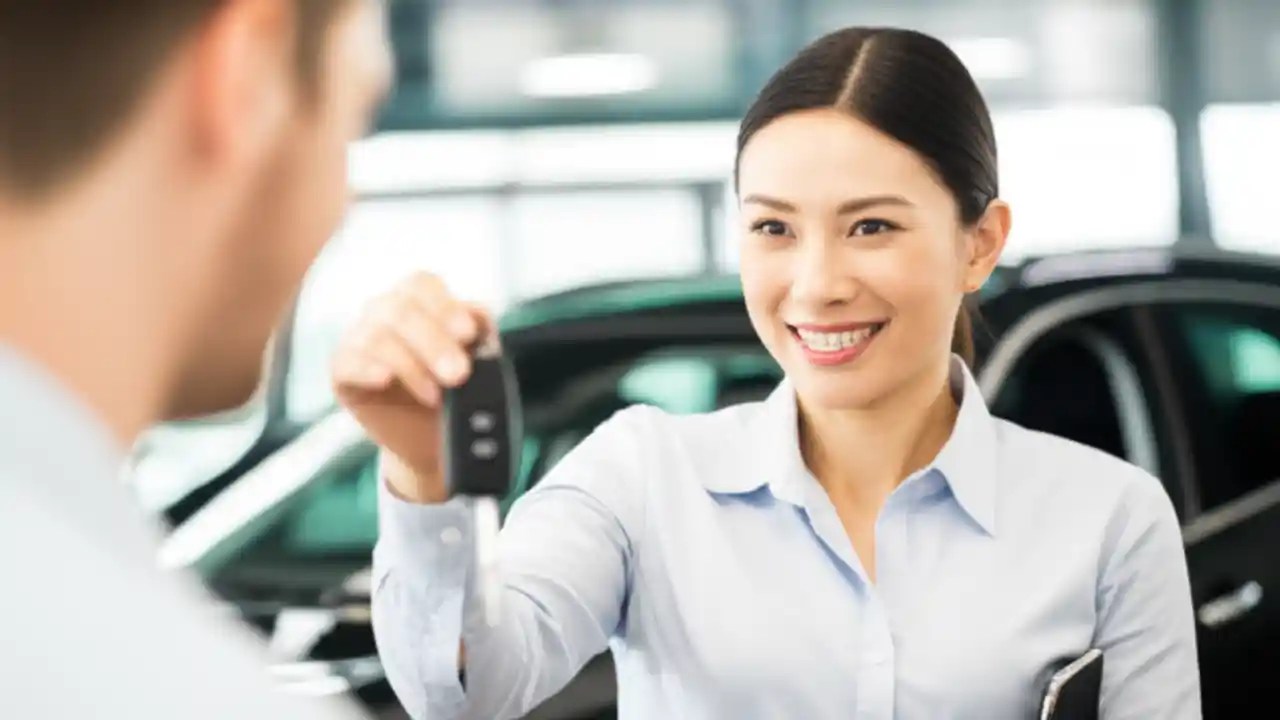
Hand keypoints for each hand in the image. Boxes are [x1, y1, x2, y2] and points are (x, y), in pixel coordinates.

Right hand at [331, 273, 493, 502]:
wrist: (430, 436)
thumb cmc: (453, 389)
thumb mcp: (477, 361)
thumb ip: (481, 334)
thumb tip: (478, 315)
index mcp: (417, 299)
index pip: (423, 285)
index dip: (445, 307)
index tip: (468, 334)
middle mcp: (383, 311)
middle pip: (402, 310)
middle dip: (434, 344)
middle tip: (459, 375)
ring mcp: (358, 338)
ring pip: (378, 337)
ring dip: (411, 366)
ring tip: (436, 396)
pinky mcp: (341, 370)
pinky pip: (347, 363)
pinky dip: (368, 369)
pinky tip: (386, 379)